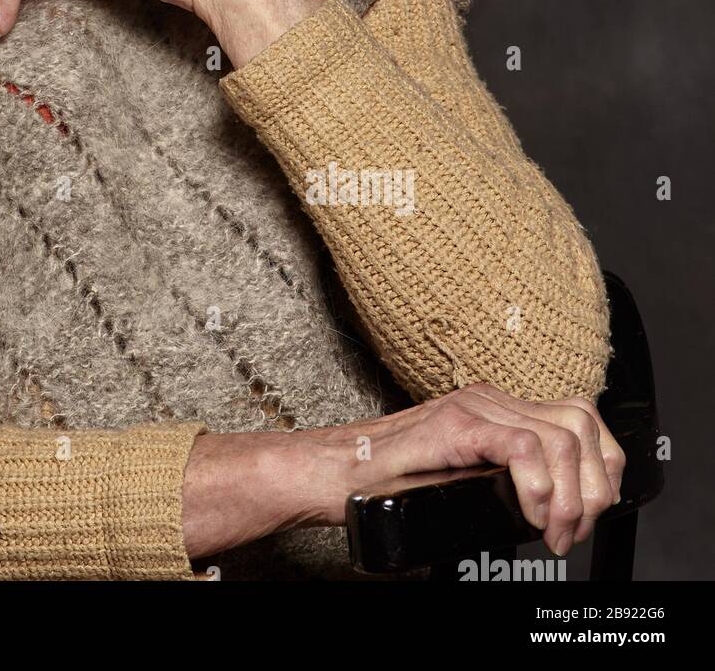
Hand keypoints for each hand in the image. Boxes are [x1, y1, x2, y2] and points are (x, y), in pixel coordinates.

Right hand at [182, 382, 625, 561]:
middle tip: (568, 531)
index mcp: (495, 410)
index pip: (580, 421)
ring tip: (551, 529)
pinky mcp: (454, 425)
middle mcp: (488, 400)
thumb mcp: (465, 481)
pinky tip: (527, 514)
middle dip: (593, 487)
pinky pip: (524, 447)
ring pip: (564, 434)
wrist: (332, 474)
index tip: (581, 519)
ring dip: (572, 494)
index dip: (599, 472)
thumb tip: (556, 509)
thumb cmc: (386, 483)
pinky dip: (540, 488)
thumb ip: (506, 479)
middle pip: (583, 423)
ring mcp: (472, 407)